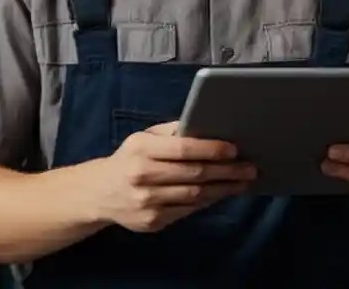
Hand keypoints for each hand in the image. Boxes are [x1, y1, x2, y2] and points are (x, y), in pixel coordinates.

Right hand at [93, 121, 255, 232]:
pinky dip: (208, 201)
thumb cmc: (129, 159)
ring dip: (223, 189)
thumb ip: (172, 133)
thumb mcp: (144, 138)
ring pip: (194, 195)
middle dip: (227, 171)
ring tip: (242, 182)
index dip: (212, 149)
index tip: (234, 149)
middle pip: (194, 174)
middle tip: (250, 168)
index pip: (183, 149)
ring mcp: (147, 202)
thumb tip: (207, 126)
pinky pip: (188, 210)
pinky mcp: (152, 221)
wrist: (99, 193)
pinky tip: (221, 193)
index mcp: (141, 149)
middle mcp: (142, 176)